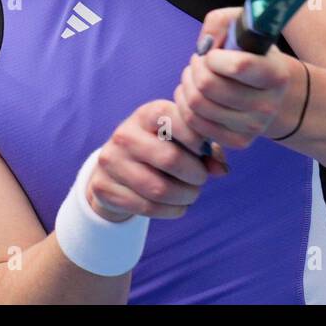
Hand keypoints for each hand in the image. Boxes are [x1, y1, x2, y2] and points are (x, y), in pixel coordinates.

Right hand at [87, 99, 228, 222]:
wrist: (115, 168)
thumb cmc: (161, 149)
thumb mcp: (182, 140)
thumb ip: (206, 149)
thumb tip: (221, 170)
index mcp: (148, 114)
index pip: (178, 120)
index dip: (199, 140)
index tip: (205, 152)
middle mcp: (125, 133)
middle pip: (171, 159)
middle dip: (196, 176)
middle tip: (201, 180)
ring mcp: (110, 160)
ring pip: (159, 189)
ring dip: (185, 197)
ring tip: (191, 194)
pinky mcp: (103, 187)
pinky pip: (146, 207)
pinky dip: (171, 211)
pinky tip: (177, 206)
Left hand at [174, 6, 303, 151]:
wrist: (270, 91)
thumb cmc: (252, 53)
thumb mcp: (244, 27)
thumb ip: (221, 22)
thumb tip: (204, 45)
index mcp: (275, 74)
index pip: (238, 66)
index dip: (214, 56)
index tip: (212, 53)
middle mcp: (268, 104)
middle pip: (208, 86)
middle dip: (195, 68)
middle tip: (199, 62)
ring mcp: (253, 127)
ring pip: (197, 105)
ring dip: (186, 84)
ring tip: (195, 75)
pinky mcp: (238, 141)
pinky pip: (194, 123)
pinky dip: (184, 104)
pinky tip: (193, 93)